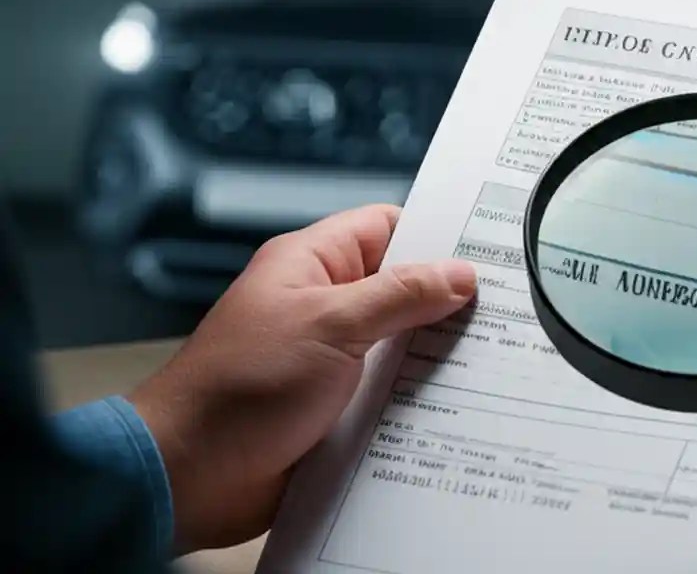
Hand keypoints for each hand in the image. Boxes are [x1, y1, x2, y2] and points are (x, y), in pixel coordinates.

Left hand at [128, 205, 475, 552]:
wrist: (189, 475)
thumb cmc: (238, 389)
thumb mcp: (330, 326)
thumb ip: (398, 296)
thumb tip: (457, 274)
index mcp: (312, 265)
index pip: (386, 228)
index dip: (435, 236)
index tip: (486, 254)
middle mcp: (323, 305)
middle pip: (402, 289)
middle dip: (446, 303)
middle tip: (500, 312)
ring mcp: (330, 357)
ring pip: (401, 344)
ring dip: (433, 357)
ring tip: (488, 362)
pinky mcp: (336, 406)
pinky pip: (389, 391)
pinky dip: (417, 398)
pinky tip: (453, 406)